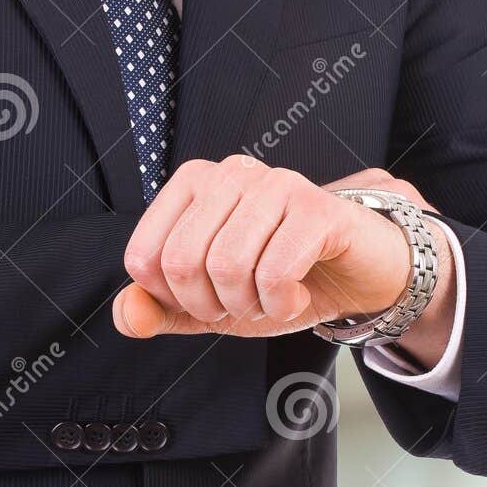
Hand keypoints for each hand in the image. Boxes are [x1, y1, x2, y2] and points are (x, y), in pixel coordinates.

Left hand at [112, 157, 431, 339]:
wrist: (359, 273)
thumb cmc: (283, 278)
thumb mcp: (213, 303)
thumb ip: (162, 309)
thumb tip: (127, 314)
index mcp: (194, 184)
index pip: (144, 256)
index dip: (173, 299)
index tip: (210, 299)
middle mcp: (231, 172)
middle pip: (181, 263)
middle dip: (211, 307)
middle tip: (244, 305)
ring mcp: (276, 184)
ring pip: (226, 268)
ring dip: (251, 307)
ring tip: (273, 299)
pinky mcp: (317, 208)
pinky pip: (274, 273)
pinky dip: (283, 304)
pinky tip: (297, 295)